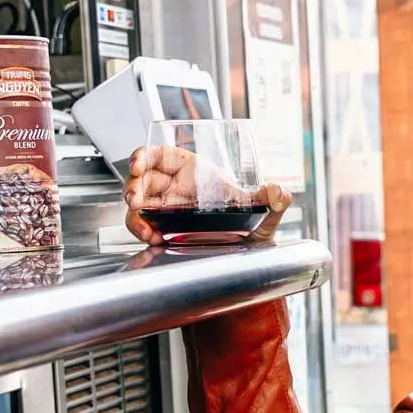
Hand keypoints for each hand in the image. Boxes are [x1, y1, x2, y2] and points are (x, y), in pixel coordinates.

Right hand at [122, 145, 291, 245]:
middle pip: (143, 179)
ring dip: (134, 212)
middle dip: (133, 186)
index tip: (138, 164)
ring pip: (139, 204)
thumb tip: (279, 193)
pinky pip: (145, 226)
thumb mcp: (262, 214)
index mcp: (192, 171)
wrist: (248, 258)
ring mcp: (167, 209)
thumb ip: (271, 201)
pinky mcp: (165, 230)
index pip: (161, 155)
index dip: (144, 155)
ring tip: (143, 226)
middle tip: (135, 199)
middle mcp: (175, 188)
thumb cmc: (251, 228)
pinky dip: (142, 231)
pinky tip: (152, 238)